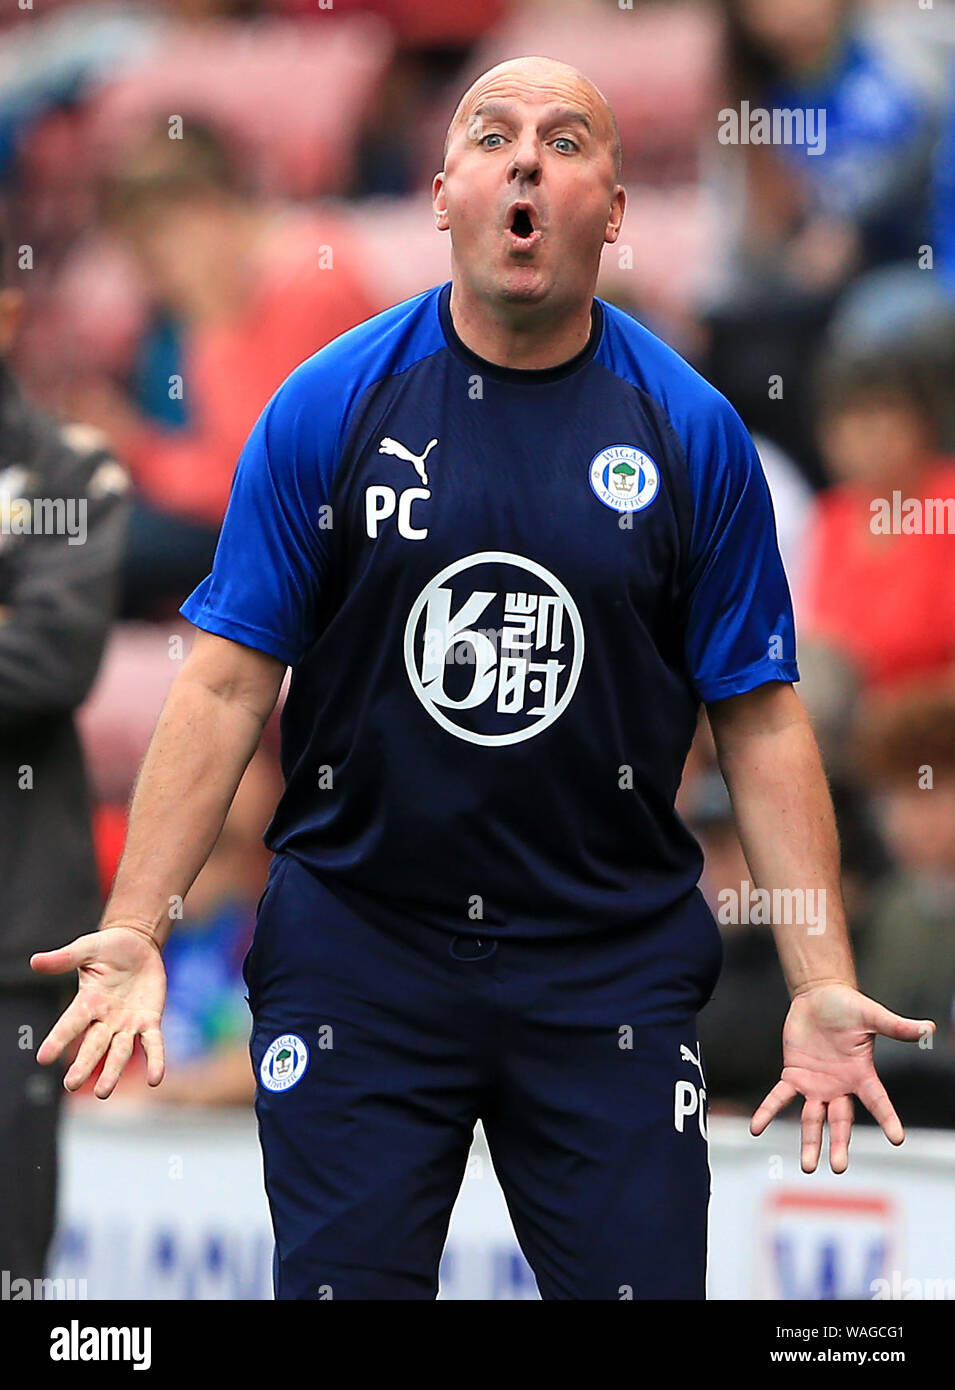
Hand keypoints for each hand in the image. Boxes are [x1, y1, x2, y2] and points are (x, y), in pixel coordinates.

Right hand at [31, 926, 166, 1098]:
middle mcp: (105, 1018)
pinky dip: (155, 1060)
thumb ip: (64, 958)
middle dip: (83, 1064)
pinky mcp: (149, 1020)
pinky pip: (153, 1043)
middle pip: (93, 1045)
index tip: (43, 1057)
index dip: (58, 1039)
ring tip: (103, 1092)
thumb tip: (34, 961)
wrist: (138, 944)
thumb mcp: (87, 949)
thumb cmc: (108, 947)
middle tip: (71, 1084)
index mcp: (87, 1002)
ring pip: (119, 1052)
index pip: (70, 1024)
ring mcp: (127, 1023)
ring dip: (112, 1072)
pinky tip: (155, 1079)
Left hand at [751, 983, 934, 1173]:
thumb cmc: (848, 1005)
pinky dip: (768, 1111)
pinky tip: (756, 1129)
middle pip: (840, 1121)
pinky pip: (779, 1097)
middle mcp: (839, 1086)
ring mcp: (816, 1084)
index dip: (887, 1118)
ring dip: (809, 1141)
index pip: (878, 1101)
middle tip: (838, 1167)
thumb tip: (929, 1027)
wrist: (818, 996)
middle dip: (839, 1143)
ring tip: (808, 1167)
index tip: (897, 1139)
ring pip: (811, 1119)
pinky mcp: (794, 1075)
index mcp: (861, 1075)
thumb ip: (897, 1026)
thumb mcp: (872, 1015)